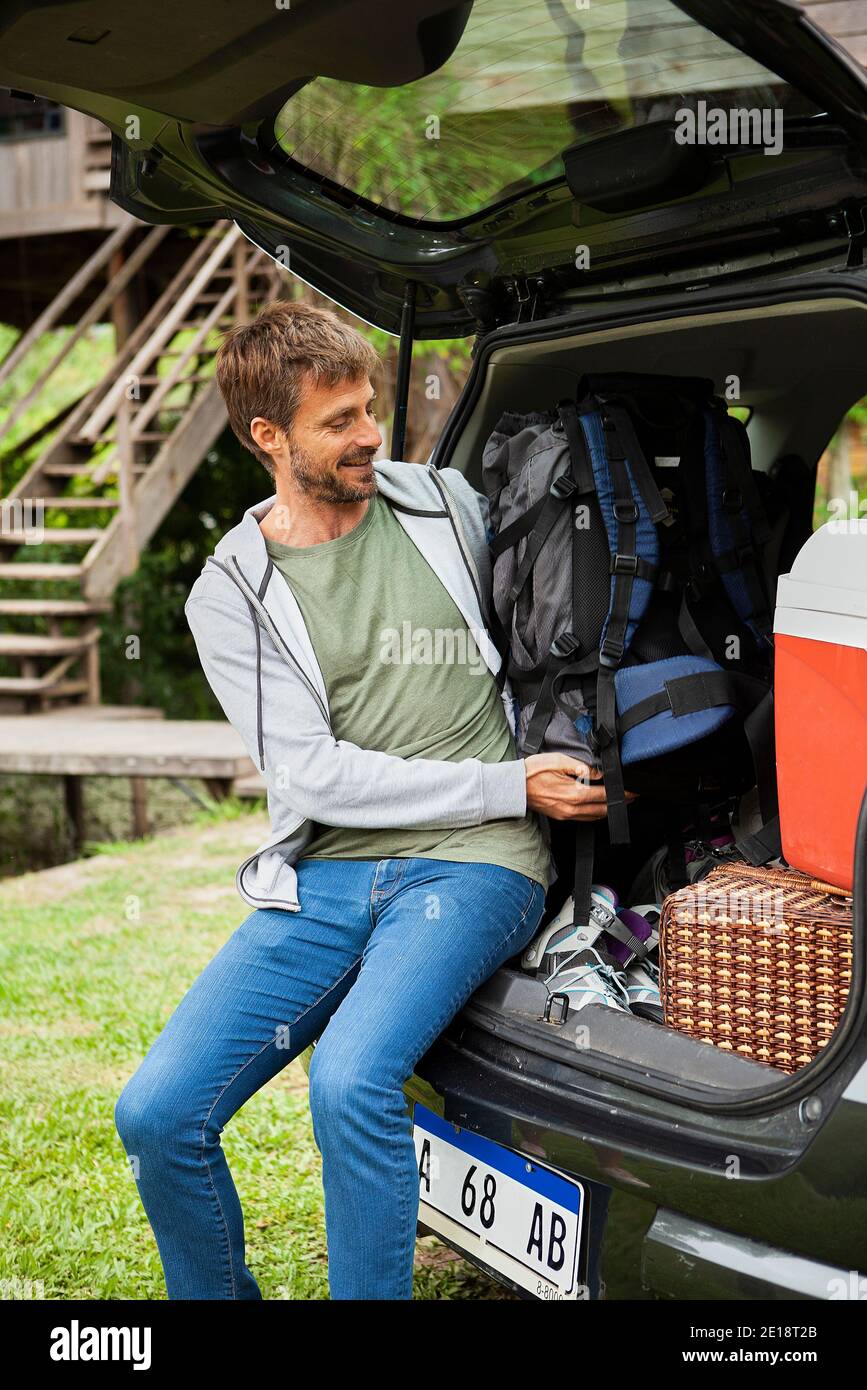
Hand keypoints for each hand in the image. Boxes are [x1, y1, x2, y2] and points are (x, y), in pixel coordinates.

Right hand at [523, 753, 637, 820]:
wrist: (514, 786)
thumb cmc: (534, 771)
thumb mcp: (559, 761)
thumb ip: (582, 768)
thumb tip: (599, 773)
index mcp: (574, 793)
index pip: (605, 795)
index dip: (621, 794)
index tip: (633, 791)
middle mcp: (572, 808)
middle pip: (603, 810)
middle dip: (619, 804)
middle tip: (632, 798)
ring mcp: (566, 814)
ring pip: (594, 816)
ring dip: (608, 810)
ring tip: (619, 802)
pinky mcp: (561, 816)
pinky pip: (584, 818)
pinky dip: (595, 813)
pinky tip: (599, 807)